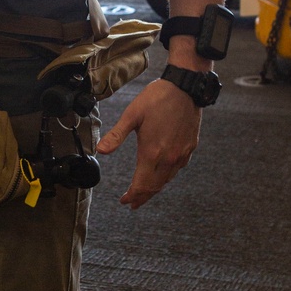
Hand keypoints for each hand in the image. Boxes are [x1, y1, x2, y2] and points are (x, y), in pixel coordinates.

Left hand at [98, 76, 201, 210]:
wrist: (185, 87)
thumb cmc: (157, 98)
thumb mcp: (132, 115)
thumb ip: (116, 135)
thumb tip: (101, 151)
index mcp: (153, 152)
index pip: (141, 184)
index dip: (132, 196)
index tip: (124, 201)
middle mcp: (169, 157)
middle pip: (154, 187)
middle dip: (142, 197)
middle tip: (132, 203)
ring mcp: (181, 154)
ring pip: (166, 180)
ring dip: (154, 189)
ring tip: (144, 193)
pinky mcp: (189, 147)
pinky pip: (176, 169)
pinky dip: (166, 177)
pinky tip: (161, 175)